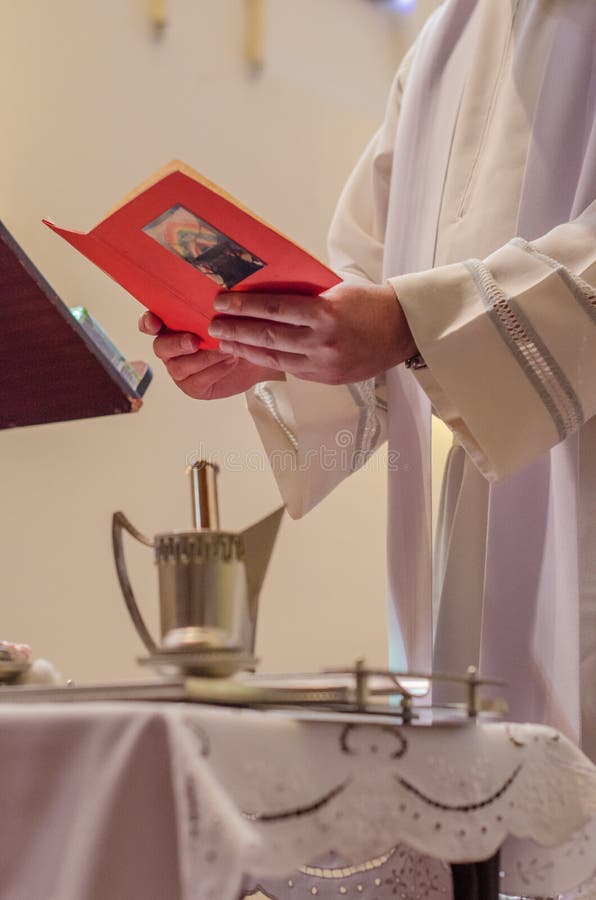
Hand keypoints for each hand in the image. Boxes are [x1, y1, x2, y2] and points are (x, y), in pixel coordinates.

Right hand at [138, 311, 282, 399]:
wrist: (258, 353)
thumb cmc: (239, 328)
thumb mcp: (226, 313)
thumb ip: (210, 305)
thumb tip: (215, 291)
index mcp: (172, 326)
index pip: (149, 324)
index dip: (147, 323)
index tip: (154, 321)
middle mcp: (171, 348)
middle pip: (160, 347)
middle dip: (177, 344)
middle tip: (195, 341)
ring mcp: (180, 369)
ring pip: (179, 367)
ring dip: (203, 357)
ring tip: (224, 348)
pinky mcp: (193, 387)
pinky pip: (197, 380)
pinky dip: (215, 370)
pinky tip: (230, 360)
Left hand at [207, 282, 416, 384]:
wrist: (402, 332)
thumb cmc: (369, 303)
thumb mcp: (336, 291)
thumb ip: (304, 297)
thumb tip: (265, 294)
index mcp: (325, 314)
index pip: (274, 309)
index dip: (244, 306)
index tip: (221, 302)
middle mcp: (323, 342)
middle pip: (268, 337)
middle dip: (236, 330)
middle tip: (213, 325)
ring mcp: (324, 364)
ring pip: (274, 358)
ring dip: (245, 349)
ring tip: (224, 342)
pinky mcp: (326, 378)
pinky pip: (291, 368)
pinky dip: (268, 360)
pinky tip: (251, 353)